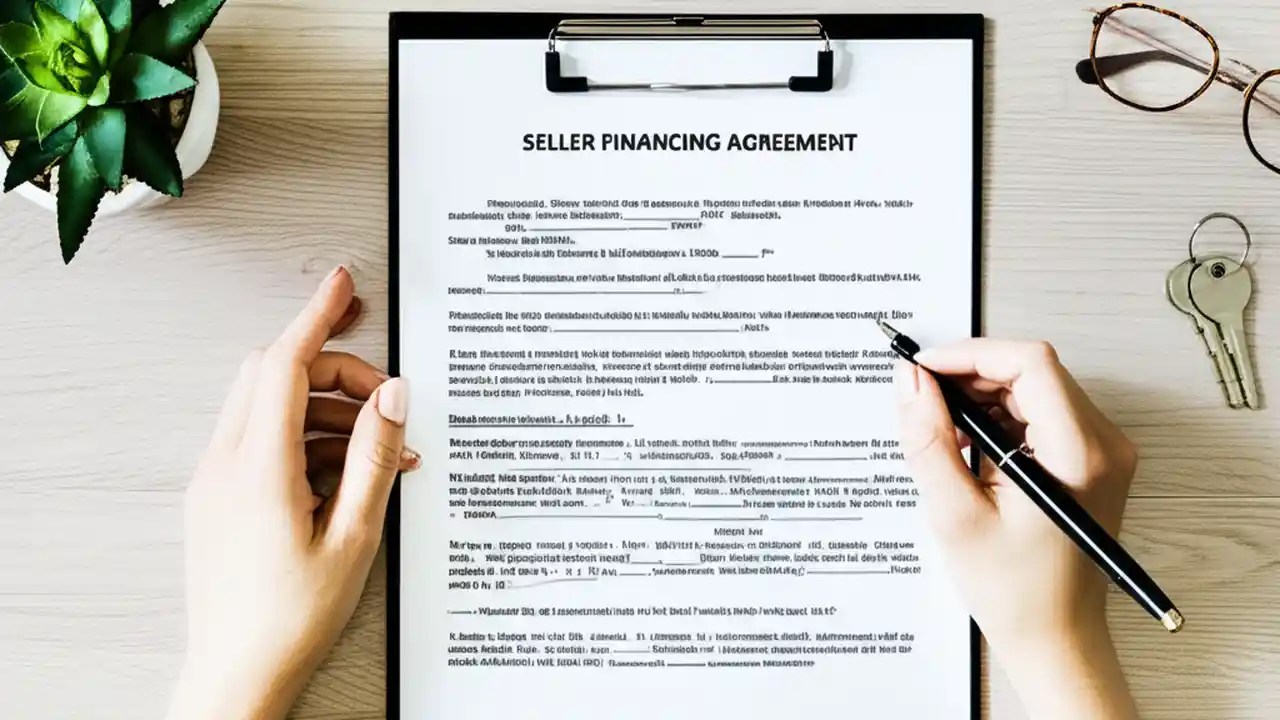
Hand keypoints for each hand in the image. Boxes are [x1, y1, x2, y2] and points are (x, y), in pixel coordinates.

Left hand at [167, 267, 419, 719]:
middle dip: (332, 367)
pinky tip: (348, 473)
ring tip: (383, 448)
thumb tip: (393, 396)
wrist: (238, 675)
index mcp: (259, 468)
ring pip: (268, 407)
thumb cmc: (292, 619)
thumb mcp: (354, 535)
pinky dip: (305, 439)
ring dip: (325, 410)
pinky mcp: (217, 499)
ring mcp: (215, 481)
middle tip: (385, 392)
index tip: (340, 285)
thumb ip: (375, 455)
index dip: (317, 315)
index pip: (285, 362)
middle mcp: (226, 465)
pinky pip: (260, 441)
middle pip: (274, 375)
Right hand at [894, 339, 1138, 719]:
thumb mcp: (955, 513)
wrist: (1053, 636)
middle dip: (970, 375)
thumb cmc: (1013, 590)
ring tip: (943, 434)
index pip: (1029, 363)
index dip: (970, 355)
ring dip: (982, 397)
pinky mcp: (1088, 459)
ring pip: (1033, 387)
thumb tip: (909, 382)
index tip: (923, 369)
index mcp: (1079, 454)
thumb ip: (928, 439)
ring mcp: (1101, 451)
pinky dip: (998, 417)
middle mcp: (1103, 444)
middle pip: (1032, 370)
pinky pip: (1040, 413)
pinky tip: (969, 449)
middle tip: (922, 400)